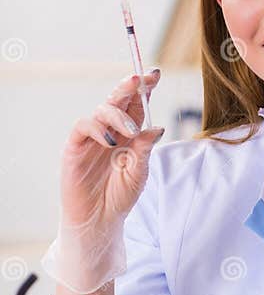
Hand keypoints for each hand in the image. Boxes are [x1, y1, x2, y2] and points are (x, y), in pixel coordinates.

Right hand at [61, 69, 164, 227]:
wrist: (99, 220)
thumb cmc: (120, 195)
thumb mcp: (139, 172)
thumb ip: (145, 149)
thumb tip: (157, 126)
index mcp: (130, 133)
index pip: (136, 104)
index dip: (144, 87)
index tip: (155, 74)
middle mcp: (111, 130)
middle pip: (118, 100)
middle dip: (130, 86)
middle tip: (140, 79)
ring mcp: (92, 137)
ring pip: (102, 110)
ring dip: (118, 115)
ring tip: (131, 132)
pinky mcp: (75, 147)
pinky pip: (83, 127)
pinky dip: (97, 129)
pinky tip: (110, 142)